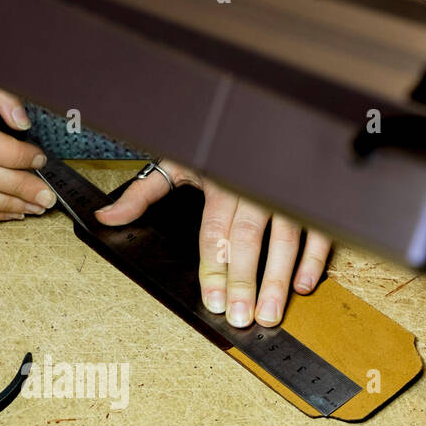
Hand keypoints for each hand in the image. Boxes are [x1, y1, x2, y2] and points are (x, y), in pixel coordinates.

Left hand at [95, 159, 330, 327]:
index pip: (215, 231)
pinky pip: (318, 229)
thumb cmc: (220, 141)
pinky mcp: (312, 195)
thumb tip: (108, 218)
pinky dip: (314, 258)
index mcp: (223, 180)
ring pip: (286, 238)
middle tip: (241, 317)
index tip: (214, 300)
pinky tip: (302, 286)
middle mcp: (255, 186)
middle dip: (245, 281)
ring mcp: (287, 191)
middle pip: (249, 239)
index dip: (215, 268)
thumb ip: (144, 193)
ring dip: (278, 279)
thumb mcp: (178, 159)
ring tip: (269, 313)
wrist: (261, 109)